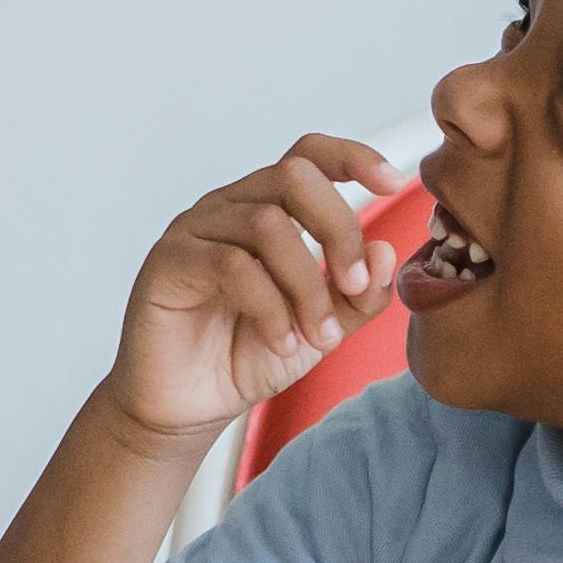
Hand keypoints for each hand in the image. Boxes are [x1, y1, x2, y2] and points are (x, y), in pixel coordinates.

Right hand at [100, 135, 401, 445]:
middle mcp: (231, 207)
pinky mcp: (170, 261)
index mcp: (267, 208)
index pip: (308, 156)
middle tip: (354, 285)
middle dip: (340, 229)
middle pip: (294, 176)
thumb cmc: (245, 356)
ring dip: (308, 286)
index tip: (393, 184)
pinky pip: (231, 265)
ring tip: (318, 336)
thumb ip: (358, 296)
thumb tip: (384, 252)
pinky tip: (281, 342)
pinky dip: (270, 308)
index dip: (353, 158)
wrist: (187, 406)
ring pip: (267, 224)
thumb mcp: (322, 328)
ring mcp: (196, 230)